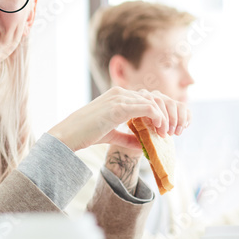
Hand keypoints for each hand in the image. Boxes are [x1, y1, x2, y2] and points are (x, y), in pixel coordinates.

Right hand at [48, 87, 190, 151]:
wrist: (68, 135)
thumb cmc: (85, 134)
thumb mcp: (111, 134)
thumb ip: (128, 137)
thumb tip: (144, 145)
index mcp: (117, 96)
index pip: (147, 99)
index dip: (160, 113)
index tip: (165, 129)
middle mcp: (119, 93)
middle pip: (153, 98)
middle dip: (166, 114)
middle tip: (171, 132)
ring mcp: (119, 98)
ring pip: (153, 102)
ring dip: (164, 118)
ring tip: (166, 133)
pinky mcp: (118, 107)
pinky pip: (147, 108)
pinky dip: (157, 119)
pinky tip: (159, 130)